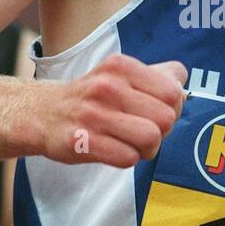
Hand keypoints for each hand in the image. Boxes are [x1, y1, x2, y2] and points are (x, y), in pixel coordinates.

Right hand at [40, 54, 186, 164]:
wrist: (42, 113)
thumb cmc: (91, 97)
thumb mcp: (119, 74)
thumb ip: (157, 76)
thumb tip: (183, 87)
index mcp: (121, 66)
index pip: (172, 92)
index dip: (172, 108)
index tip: (156, 113)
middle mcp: (107, 86)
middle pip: (165, 118)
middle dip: (162, 132)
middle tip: (145, 132)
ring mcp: (93, 114)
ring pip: (150, 138)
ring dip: (148, 149)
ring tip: (133, 144)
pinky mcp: (81, 141)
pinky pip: (128, 158)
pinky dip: (128, 159)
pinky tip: (115, 150)